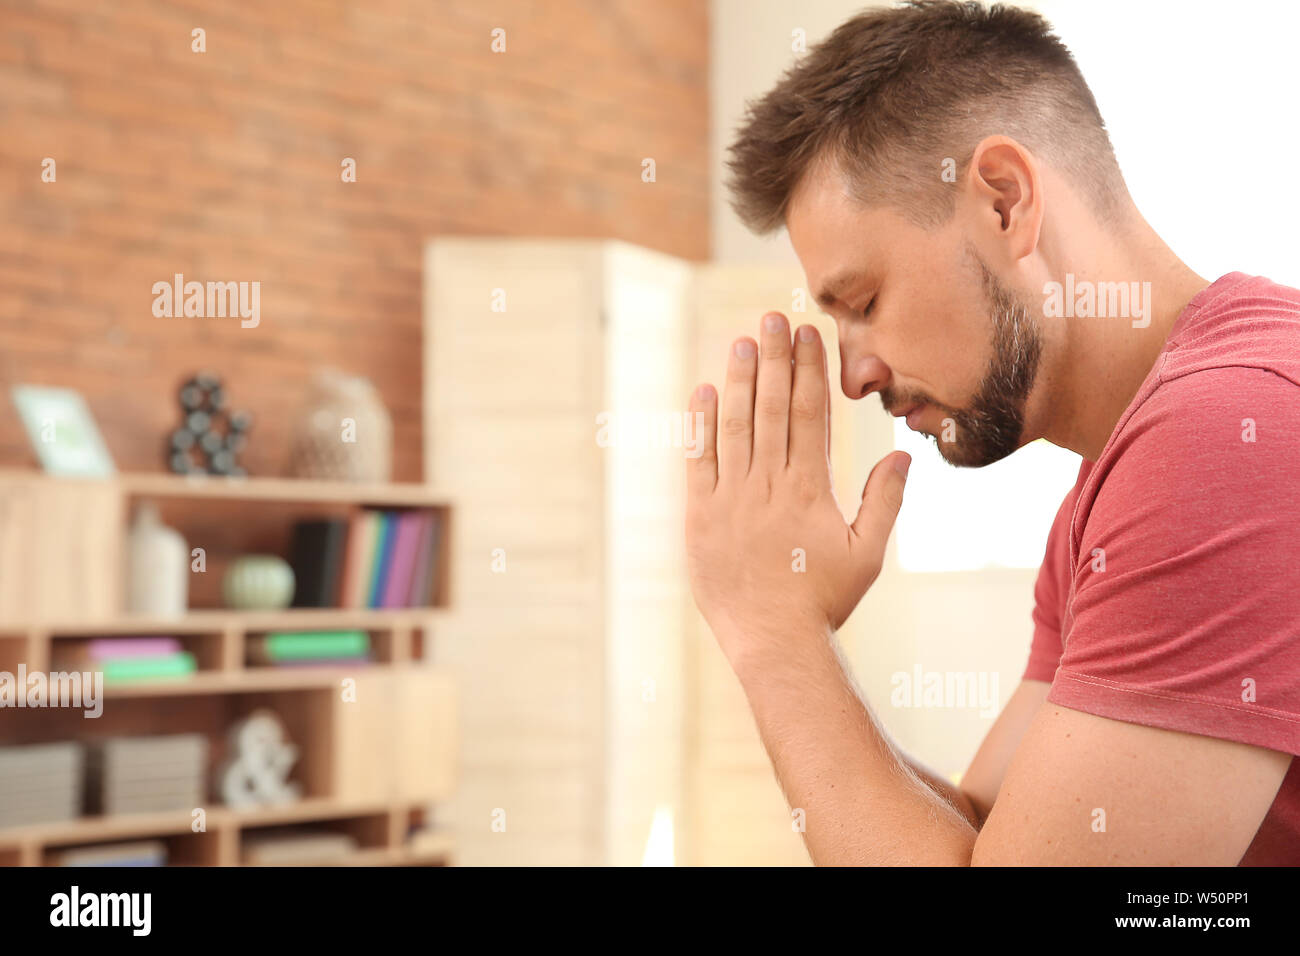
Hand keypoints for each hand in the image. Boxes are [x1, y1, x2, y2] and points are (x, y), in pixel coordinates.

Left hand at [685, 312, 909, 670]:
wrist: (773, 641)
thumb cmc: (824, 601)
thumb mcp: (867, 554)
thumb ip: (884, 501)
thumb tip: (903, 455)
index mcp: (810, 489)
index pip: (811, 415)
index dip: (809, 370)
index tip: (808, 334)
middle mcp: (769, 485)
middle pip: (773, 408)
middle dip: (775, 359)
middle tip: (772, 317)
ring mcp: (732, 498)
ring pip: (736, 426)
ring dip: (740, 380)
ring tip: (742, 341)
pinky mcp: (701, 516)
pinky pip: (699, 461)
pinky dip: (701, 426)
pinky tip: (704, 392)